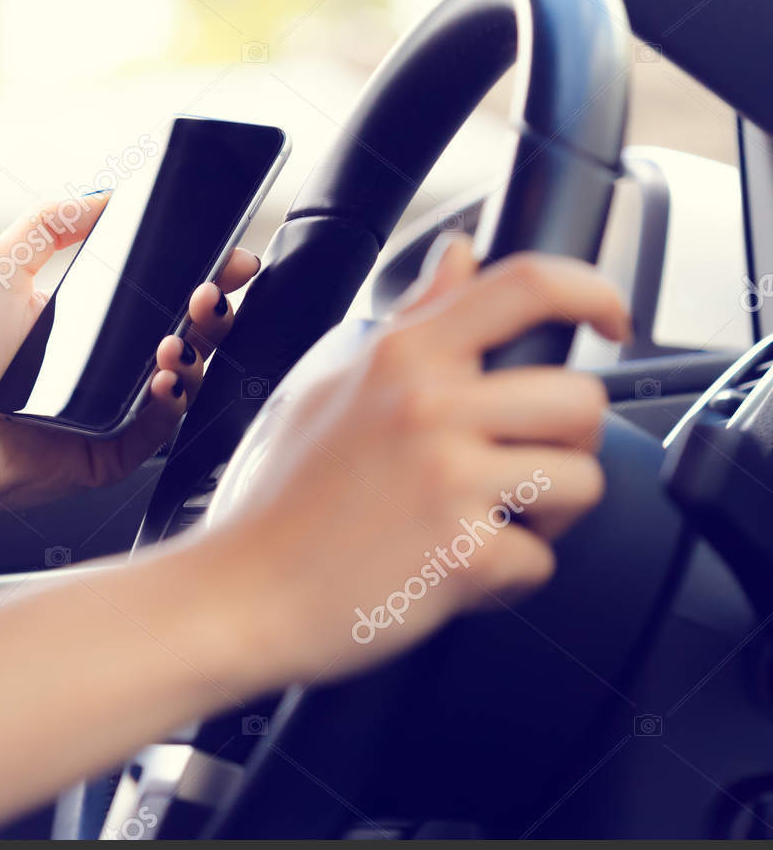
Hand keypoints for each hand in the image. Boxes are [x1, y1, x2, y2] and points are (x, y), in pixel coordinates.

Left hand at [0, 195, 259, 516]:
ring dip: (194, 356)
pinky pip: (155, 431)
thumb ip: (47, 224)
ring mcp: (107, 411)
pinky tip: (166, 382)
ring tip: (179, 340)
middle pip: (182, 335)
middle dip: (211, 312)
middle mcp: (101, 365)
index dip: (201, 275)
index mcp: (82, 320)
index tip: (231, 258)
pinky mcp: (106, 454)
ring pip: (179, 383)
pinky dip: (171, 406)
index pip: (157, 293)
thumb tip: (105, 194)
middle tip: (213, 294)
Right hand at [188, 237, 629, 687]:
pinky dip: (505, 581)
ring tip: (482, 525)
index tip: (611, 320)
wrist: (238, 594)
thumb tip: (462, 255)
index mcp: (400, 356)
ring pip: (580, 481)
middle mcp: (427, 405)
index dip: (594, 292)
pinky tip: (450, 572)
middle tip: (516, 472)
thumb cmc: (280, 499)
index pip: (528, 285)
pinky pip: (540, 562)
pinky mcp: (461, 552)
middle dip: (567, 444)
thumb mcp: (331, 385)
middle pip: (580, 398)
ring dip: (548, 516)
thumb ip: (408, 320)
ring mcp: (447, 478)